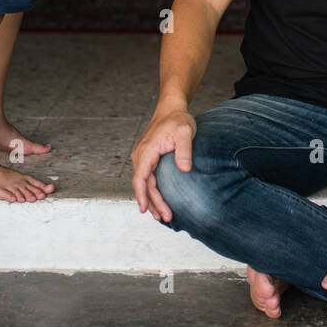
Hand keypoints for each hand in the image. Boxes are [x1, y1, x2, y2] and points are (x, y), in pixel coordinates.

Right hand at [130, 107, 196, 222]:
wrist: (171, 109)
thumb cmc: (178, 119)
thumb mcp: (185, 132)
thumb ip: (185, 150)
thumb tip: (185, 169)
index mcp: (147, 151)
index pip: (140, 177)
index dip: (142, 195)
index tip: (145, 209)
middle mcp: (140, 155)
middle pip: (143, 184)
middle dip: (153, 203)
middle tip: (165, 217)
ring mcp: (143, 157)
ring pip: (144, 183)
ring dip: (151, 199)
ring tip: (162, 216)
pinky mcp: (148, 158)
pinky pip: (147, 177)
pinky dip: (151, 190)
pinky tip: (159, 201)